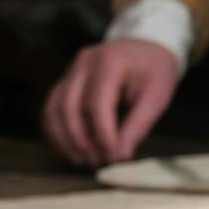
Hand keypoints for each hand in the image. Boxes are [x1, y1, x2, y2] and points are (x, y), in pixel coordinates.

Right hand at [42, 39, 180, 167]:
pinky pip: (52, 108)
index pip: (96, 104)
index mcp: (110, 62)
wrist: (147, 47)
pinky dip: (57, 132)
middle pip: (69, 107)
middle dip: (81, 140)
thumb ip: (138, 125)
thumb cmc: (154, 71)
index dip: (103, 134)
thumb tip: (120, 155)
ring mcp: (71, 70)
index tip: (115, 156)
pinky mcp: (66, 81)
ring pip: (54, 109)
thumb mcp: (157, 96)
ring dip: (65, 139)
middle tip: (99, 162)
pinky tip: (70, 150)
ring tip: (83, 160)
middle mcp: (84, 63)